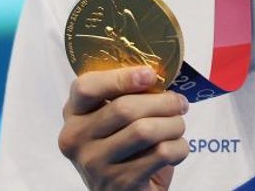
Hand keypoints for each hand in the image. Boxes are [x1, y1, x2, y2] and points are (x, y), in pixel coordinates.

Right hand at [58, 67, 190, 190]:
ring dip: (173, 125)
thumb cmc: (127, 149)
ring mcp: (94, 163)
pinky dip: (179, 148)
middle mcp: (76, 139)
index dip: (120, 77)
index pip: (86, 87)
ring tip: (177, 127)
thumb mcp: (117, 120)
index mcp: (74, 115)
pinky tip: (175, 150)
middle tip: (180, 104)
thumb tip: (159, 75)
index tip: (149, 75)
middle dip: (163, 102)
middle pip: (124, 108)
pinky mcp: (119, 183)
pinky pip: (161, 153)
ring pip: (145, 130)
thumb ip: (129, 96)